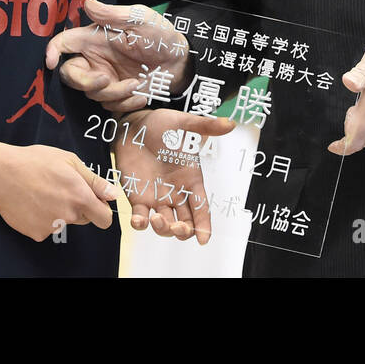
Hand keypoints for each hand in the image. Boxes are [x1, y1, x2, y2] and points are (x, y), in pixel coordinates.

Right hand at [0, 143, 118, 241]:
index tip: (94, 202)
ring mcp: (52, 227)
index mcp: (81, 197)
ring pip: (64, 222)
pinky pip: (46, 228)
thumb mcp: (70, 161)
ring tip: (42, 192)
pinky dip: (41, 219)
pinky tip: (31, 202)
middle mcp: (69, 216)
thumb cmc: (36, 161)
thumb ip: (94, 181)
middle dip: (78, 207)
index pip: (104, 219)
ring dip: (58, 212)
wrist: (2, 173)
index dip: (102, 211)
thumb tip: (113, 195)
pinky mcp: (36, 233)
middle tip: (60, 189)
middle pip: (84, 219)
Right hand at [46, 0, 190, 114]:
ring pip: (92, 94)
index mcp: (95, 39)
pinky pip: (110, 107)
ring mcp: (104, 79)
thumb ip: (113, 14)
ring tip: (137, 84)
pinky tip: (142, 93)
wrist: (180, 62)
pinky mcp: (116, 96)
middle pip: (70, 76)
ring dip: (114, 94)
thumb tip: (88, 3)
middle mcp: (95, 59)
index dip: (51, 52)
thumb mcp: (139, 19)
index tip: (50, 63)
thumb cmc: (159, 34)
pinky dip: (126, 103)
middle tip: (107, 81)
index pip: (63, 43)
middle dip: (85, 82)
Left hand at [114, 109, 234, 243]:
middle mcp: (176, 192)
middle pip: (185, 223)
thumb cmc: (161, 124)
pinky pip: (140, 218)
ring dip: (163, 229)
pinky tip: (139, 221)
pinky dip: (140, 224)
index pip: (201, 208)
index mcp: (191, 180)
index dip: (204, 225)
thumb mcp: (184, 124)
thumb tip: (230, 123)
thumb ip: (206, 126)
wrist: (134, 124)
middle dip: (184, 232)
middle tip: (178, 228)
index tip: (204, 239)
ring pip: (164, 225)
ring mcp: (157, 197)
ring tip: (156, 219)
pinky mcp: (137, 197)